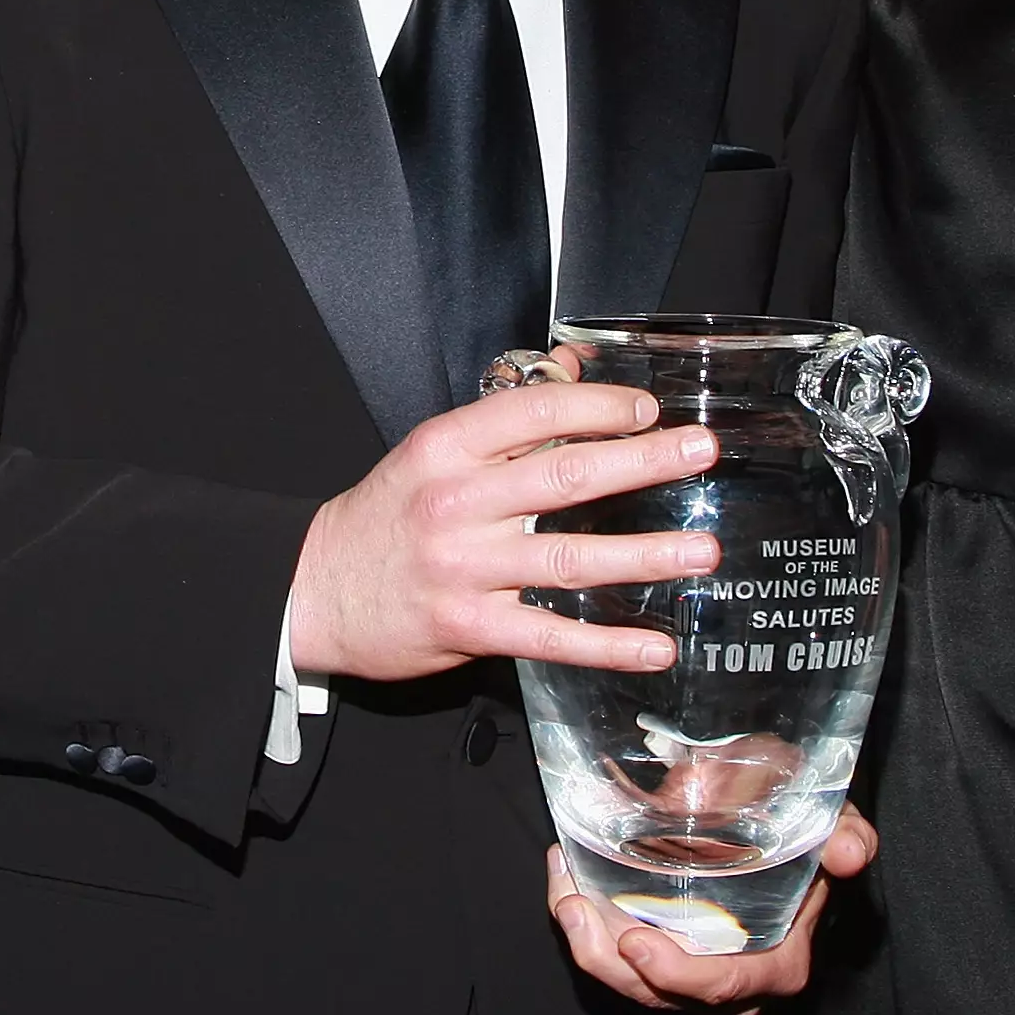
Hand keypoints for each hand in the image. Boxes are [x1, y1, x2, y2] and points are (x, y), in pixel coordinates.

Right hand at [287, 359, 715, 682]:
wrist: (314, 589)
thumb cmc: (385, 518)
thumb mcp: (432, 452)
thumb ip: (507, 418)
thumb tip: (575, 369)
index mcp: (445, 448)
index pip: (532, 413)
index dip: (597, 407)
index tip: (646, 410)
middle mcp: (456, 502)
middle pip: (564, 476)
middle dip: (642, 461)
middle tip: (699, 452)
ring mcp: (463, 568)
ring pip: (568, 558)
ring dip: (644, 554)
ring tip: (700, 550)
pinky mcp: (468, 628)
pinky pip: (550, 635)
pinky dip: (608, 644)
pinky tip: (655, 646)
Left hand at [546, 806, 877, 1013]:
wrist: (769, 802)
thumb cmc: (798, 815)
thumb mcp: (828, 816)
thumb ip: (844, 834)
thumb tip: (849, 852)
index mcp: (779, 960)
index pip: (728, 987)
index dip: (679, 976)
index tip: (634, 942)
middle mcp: (736, 981)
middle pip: (663, 995)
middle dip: (609, 963)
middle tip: (576, 911)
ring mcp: (695, 972)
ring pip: (632, 985)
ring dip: (587, 945)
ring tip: (564, 895)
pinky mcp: (665, 955)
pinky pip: (619, 962)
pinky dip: (587, 929)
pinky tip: (566, 884)